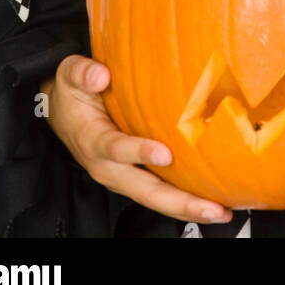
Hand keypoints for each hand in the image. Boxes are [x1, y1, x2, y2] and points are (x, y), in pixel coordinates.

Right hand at [39, 55, 233, 225]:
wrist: (64, 114)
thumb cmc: (73, 94)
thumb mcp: (70, 75)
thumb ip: (82, 73)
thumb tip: (99, 75)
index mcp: (93, 140)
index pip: (115, 149)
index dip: (138, 152)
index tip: (164, 154)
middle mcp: (109, 167)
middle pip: (144, 190)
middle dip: (178, 202)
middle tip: (210, 207)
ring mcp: (123, 176)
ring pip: (156, 198)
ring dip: (187, 207)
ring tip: (219, 211)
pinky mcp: (135, 177)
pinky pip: (160, 194)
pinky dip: (184, 201)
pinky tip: (211, 203)